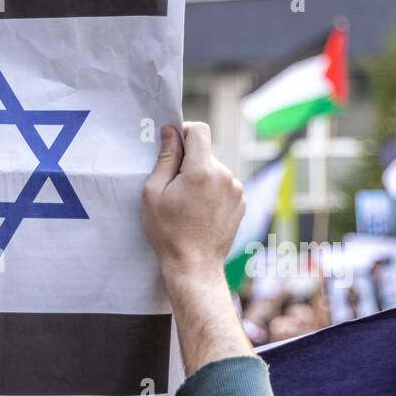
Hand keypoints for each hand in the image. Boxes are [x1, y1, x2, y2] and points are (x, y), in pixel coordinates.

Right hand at [141, 122, 251, 374]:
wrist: (195, 265)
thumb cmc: (169, 231)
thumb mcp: (154, 192)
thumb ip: (164, 158)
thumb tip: (171, 132)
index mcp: (203, 170)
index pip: (199, 130)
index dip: (184, 131)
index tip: (173, 144)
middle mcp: (225, 176)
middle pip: (205, 153)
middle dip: (189, 162)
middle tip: (173, 187)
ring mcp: (237, 190)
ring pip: (215, 170)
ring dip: (201, 178)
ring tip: (188, 204)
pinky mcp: (241, 202)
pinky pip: (224, 186)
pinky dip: (212, 192)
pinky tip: (201, 212)